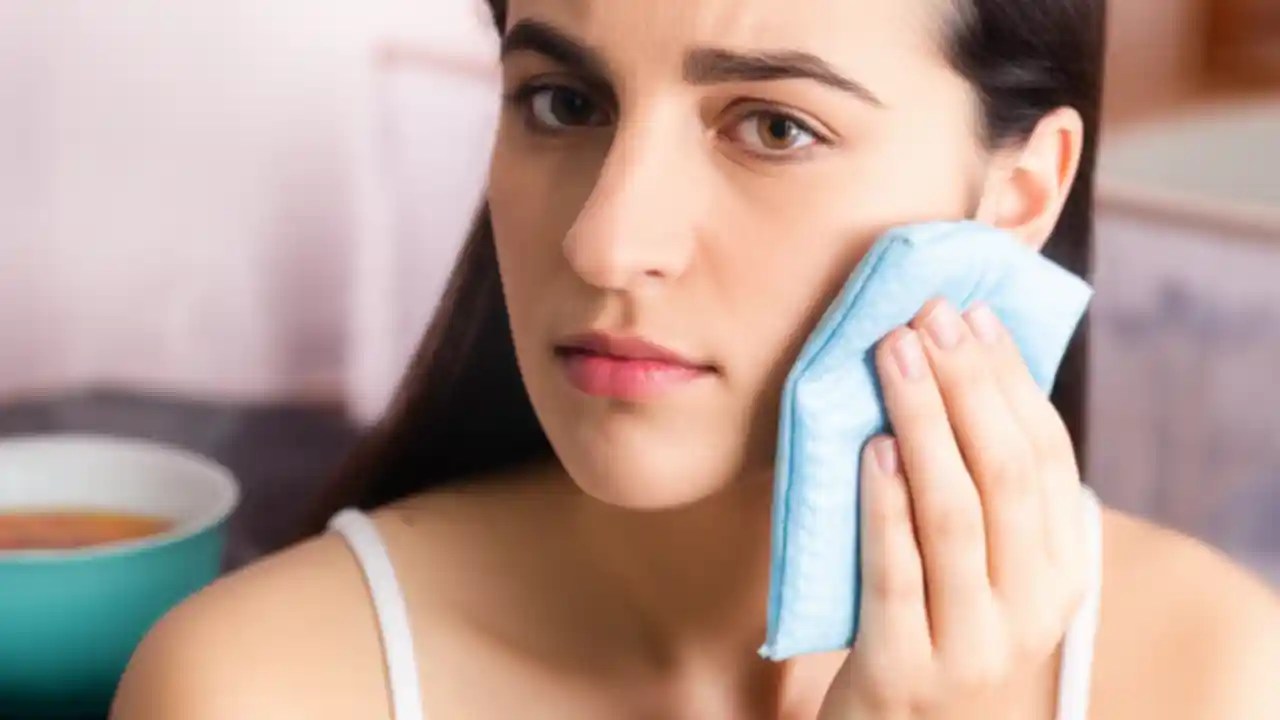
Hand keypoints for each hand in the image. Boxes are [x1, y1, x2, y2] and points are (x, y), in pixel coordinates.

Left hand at [819, 298, 1087, 719]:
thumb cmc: (927, 621)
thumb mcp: (975, 561)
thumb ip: (978, 486)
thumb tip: (954, 364)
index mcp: (1060, 571)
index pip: (1047, 458)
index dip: (1011, 380)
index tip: (972, 315)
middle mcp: (1033, 609)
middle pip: (1007, 475)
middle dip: (968, 385)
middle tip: (928, 316)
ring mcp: (974, 644)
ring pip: (956, 515)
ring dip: (924, 423)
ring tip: (893, 355)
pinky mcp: (907, 668)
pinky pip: (897, 572)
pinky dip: (886, 505)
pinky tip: (870, 449)